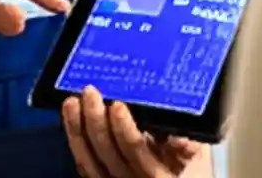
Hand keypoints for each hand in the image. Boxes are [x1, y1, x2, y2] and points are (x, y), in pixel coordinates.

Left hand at [63, 87, 204, 177]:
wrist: (167, 177)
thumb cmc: (180, 161)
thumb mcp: (190, 154)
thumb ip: (186, 145)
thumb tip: (181, 138)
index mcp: (158, 174)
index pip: (136, 151)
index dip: (124, 129)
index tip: (118, 105)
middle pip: (108, 152)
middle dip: (96, 120)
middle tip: (91, 92)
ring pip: (89, 158)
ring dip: (78, 127)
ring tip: (73, 101)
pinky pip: (83, 162)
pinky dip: (74, 137)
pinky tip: (70, 114)